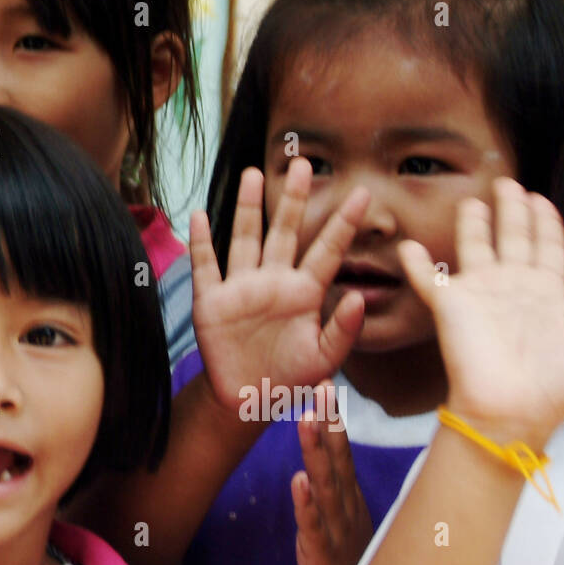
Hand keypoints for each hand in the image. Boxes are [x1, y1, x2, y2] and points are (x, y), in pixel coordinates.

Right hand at [189, 157, 369, 414]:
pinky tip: (200, 216)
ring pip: (246, 238)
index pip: (328, 250)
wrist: (248, 401)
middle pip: (286, 231)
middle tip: (303, 163)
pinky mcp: (213, 302)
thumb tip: (357, 297)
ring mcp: (242, 288)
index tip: (363, 193)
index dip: (344, 222)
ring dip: (249, 207)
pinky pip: (206, 267)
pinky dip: (201, 243)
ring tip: (254, 173)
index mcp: (305, 293)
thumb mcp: (324, 360)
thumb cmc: (290, 379)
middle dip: (294, 199)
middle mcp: (274, 281)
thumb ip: (343, 331)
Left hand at [292, 381, 373, 564]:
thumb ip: (339, 491)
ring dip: (317, 452)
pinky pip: (313, 527)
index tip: (327, 383)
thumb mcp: (345, 524)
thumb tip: (327, 455)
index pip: (343, 453)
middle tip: (322, 385)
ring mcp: (338, 532)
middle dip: (329, 421)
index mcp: (351, 500)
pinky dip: (306, 504)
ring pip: (326, 487)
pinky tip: (297, 481)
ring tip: (306, 419)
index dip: (335, 419)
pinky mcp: (322, 556)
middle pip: (338, 460)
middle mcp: (348, 510)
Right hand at [398, 179, 563, 441]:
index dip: (546, 223)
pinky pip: (429, 280)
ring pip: (476, 248)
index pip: (549, 247)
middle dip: (513, 210)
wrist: (511, 412)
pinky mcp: (451, 306)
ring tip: (472, 202)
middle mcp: (514, 288)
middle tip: (510, 184)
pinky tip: (409, 247)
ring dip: (473, 225)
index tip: (541, 201)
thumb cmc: (551, 384)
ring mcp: (481, 295)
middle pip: (515, 238)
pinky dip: (417, 264)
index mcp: (548, 293)